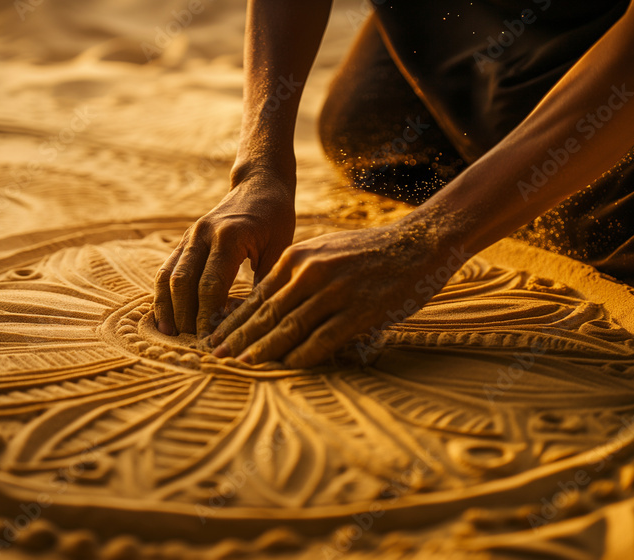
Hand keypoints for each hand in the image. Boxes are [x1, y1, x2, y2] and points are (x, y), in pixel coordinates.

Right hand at [153, 172, 294, 336]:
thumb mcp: (280, 250)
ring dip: (166, 307)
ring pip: (168, 276)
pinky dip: (162, 293)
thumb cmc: (276, 219)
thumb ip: (264, 284)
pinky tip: (164, 316)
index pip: (211, 284)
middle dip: (185, 315)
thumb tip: (247, 323)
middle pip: (184, 282)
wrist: (259, 184)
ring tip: (170, 334)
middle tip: (191, 343)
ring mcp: (190, 236)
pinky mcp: (184, 240)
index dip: (208, 315)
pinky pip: (166, 269)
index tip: (212, 339)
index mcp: (229, 236)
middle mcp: (203, 234)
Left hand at [209, 222, 449, 368]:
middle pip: (266, 313)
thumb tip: (270, 306)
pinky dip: (303, 355)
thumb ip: (298, 275)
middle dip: (239, 338)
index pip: (258, 296)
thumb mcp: (325, 252)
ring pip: (289, 327)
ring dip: (263, 350)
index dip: (235, 321)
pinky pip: (323, 339)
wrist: (418, 244)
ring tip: (242, 365)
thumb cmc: (369, 252)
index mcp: (298, 258)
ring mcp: (335, 292)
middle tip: (216, 358)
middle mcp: (310, 273)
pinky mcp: (359, 310)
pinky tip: (287, 368)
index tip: (215, 338)